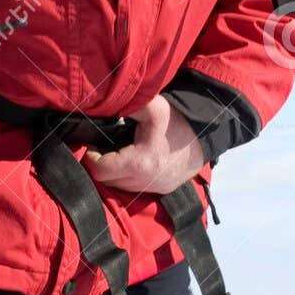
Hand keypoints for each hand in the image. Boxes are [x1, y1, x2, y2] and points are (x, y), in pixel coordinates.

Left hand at [84, 95, 204, 195]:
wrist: (203, 139)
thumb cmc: (176, 123)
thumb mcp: (155, 108)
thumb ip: (132, 105)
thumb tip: (110, 104)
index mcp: (139, 163)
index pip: (100, 170)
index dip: (92, 157)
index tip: (93, 145)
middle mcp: (143, 181)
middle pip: (107, 181)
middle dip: (102, 165)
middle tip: (102, 148)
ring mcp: (151, 189)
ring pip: (120, 187)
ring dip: (114, 173)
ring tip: (115, 154)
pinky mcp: (159, 191)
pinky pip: (134, 189)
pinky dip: (127, 178)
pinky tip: (130, 162)